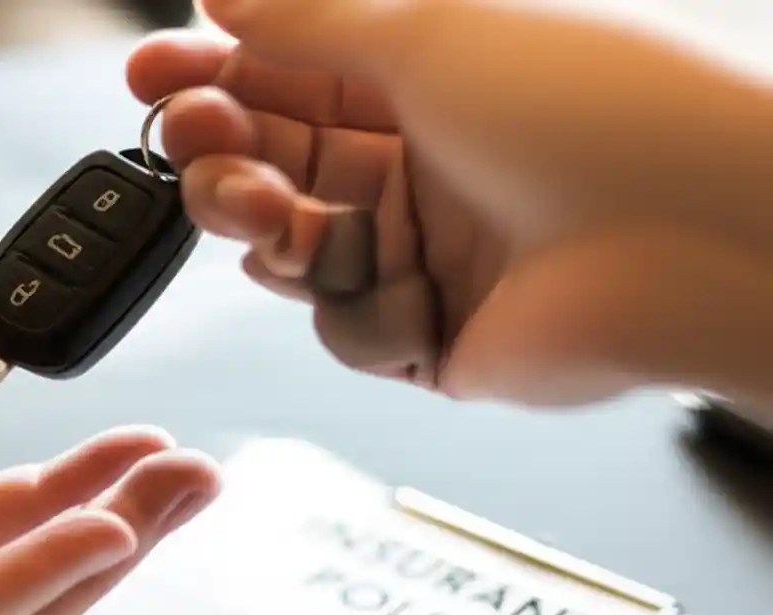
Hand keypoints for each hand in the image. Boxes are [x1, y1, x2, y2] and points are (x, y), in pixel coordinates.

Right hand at [128, 0, 772, 406]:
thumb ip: (309, 23)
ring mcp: (437, 256)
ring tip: (252, 202)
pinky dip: (351, 307)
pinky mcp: (443, 339)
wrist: (702, 234)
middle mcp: (432, 167)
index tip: (155, 72)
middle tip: (183, 132)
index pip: (297, 80)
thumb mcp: (430, 31)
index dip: (218, 73)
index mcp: (434, 82)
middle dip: (221, 148)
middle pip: (286, 163)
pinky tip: (373, 279)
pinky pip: (353, 328)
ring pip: (302, 250)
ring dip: (259, 223)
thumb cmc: (600, 106)